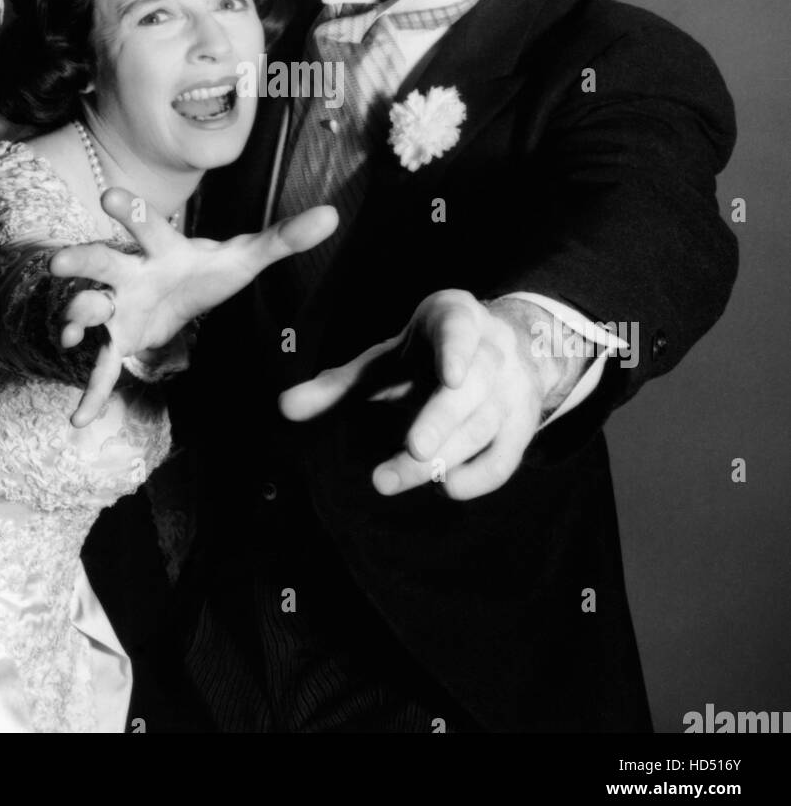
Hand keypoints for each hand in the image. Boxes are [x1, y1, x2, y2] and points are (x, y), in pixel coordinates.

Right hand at [50, 189, 336, 426]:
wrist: (175, 297)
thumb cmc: (204, 270)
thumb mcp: (244, 257)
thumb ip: (284, 238)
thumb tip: (334, 215)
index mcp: (161, 247)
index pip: (146, 224)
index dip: (129, 210)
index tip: (110, 195)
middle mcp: (131, 272)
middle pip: (103, 261)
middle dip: (83, 261)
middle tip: (60, 263)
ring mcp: (117, 307)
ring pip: (90, 309)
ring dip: (78, 318)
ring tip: (73, 334)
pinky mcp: (116, 342)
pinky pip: (101, 368)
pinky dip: (91, 393)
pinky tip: (80, 420)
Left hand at [278, 290, 549, 499]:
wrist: (499, 349)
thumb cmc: (426, 354)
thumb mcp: (385, 358)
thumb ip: (338, 384)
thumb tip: (284, 408)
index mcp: (456, 318)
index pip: (460, 330)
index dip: (458, 351)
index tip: (452, 376)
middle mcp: (493, 352)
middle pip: (471, 391)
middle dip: (441, 421)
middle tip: (411, 451)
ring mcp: (512, 390)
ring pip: (484, 427)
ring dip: (442, 457)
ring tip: (389, 479)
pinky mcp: (522, 425)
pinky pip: (507, 457)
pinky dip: (479, 477)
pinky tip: (444, 487)